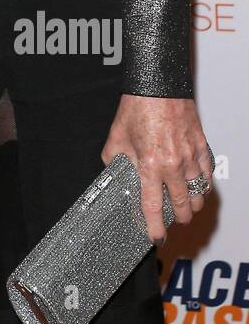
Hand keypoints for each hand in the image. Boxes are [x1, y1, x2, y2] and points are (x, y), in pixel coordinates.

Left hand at [101, 96, 212, 243]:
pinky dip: (203, 187)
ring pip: (199, 195)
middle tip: (170, 221)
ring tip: (183, 207)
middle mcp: (173, 165)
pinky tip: (197, 189)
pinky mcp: (202, 147)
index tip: (156, 238)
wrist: (158, 85)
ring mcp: (191, 157)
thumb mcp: (115, 139)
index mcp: (149, 165)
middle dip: (177, 219)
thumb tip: (116, 177)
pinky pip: (208, 176)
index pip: (154, 207)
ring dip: (191, 205)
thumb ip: (116, 163)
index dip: (155, 228)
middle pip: (183, 207)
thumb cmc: (136, 108)